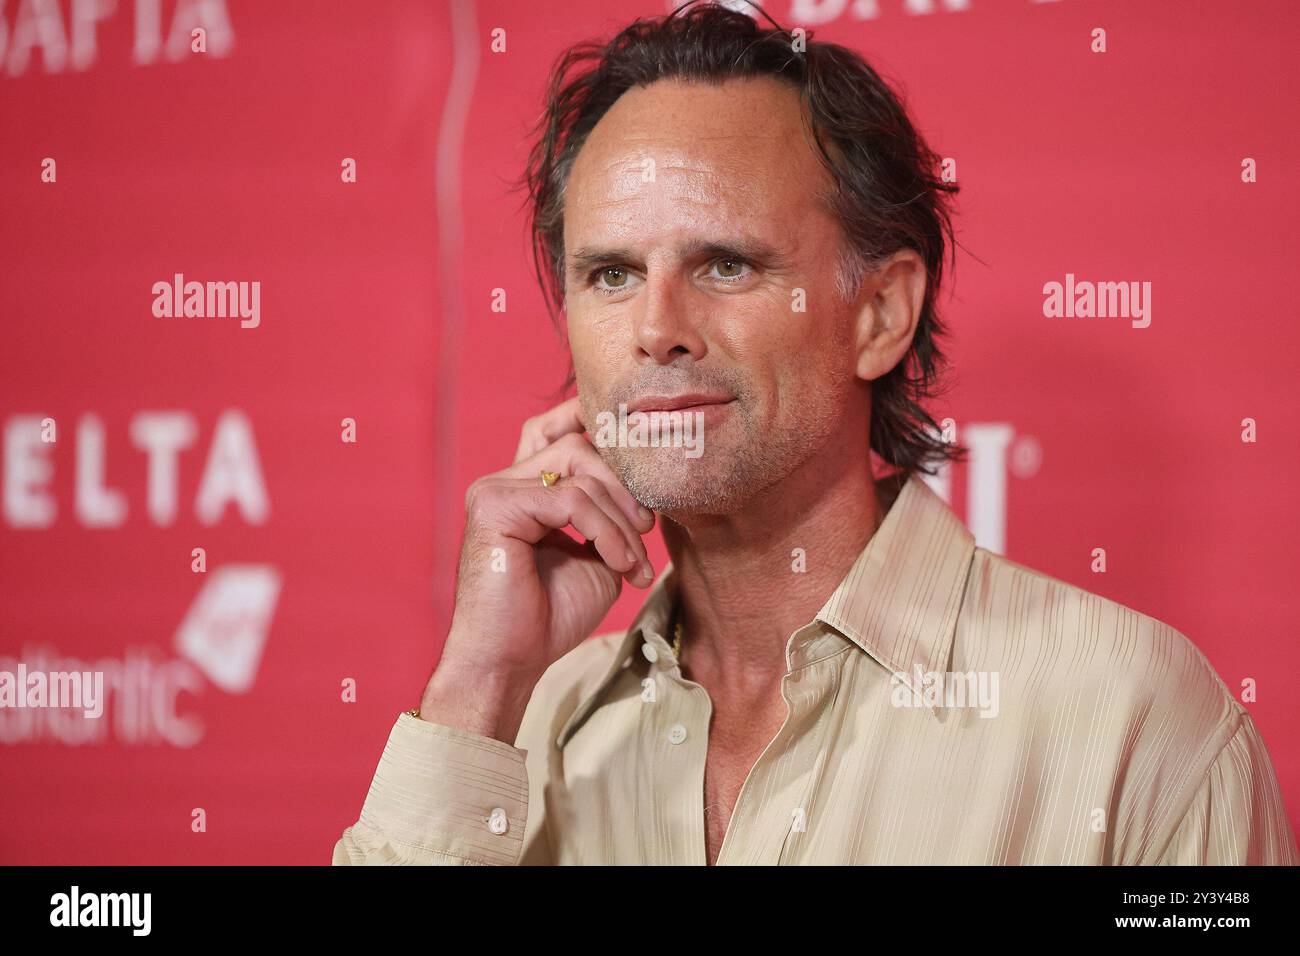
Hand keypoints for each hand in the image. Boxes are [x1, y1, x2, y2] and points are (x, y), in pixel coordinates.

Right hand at [420, 397, 654, 741]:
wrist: (510, 663)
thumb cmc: (550, 616)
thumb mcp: (598, 555)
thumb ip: (611, 514)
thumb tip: (643, 478)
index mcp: (524, 487)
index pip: (564, 431)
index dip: (606, 438)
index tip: (648, 477)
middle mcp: (504, 480)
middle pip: (579, 446)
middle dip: (624, 487)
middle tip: (646, 529)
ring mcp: (495, 489)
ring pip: (580, 471)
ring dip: (619, 519)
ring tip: (632, 563)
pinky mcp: (494, 506)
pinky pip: (571, 500)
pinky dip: (606, 532)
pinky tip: (620, 566)